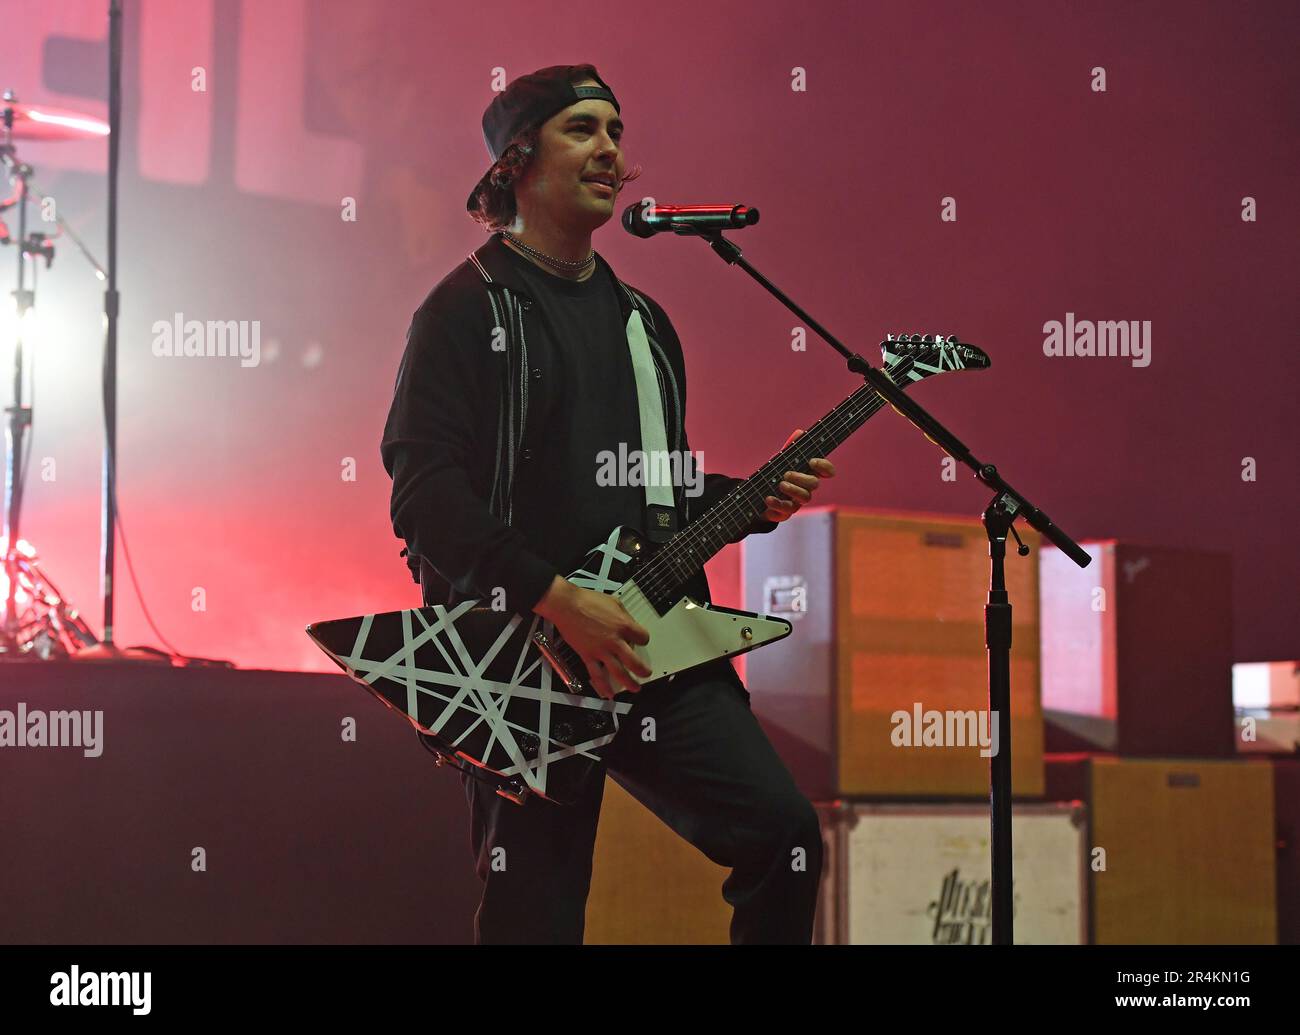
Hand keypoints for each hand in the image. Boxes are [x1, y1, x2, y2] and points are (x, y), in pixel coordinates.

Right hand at [534, 576, 651, 699]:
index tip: (640, 640)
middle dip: (642, 670)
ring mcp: (601, 650)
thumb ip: (624, 615)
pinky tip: (608, 693)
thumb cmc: (587, 600)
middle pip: (634, 661)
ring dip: (629, 683)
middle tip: (646, 673)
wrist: (567, 605)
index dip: (643, 639)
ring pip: (619, 672)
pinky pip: (597, 675)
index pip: (642, 637)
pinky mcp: (588, 655)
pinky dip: (603, 686)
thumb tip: (628, 623)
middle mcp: (615, 641)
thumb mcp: (613, 602)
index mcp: (623, 625)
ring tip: (635, 688)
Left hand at [762, 428, 835, 521]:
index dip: (824, 467)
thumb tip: (800, 432)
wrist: (759, 495)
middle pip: (814, 484)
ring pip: (804, 498)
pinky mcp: (785, 512)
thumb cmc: (776, 474)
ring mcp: (797, 501)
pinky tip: (768, 499)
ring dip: (793, 491)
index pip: (826, 471)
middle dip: (802, 478)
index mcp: (809, 473)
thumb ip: (791, 448)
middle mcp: (806, 488)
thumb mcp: (781, 460)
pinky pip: (786, 512)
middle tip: (786, 474)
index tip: (813, 461)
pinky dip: (777, 505)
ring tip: (779, 484)